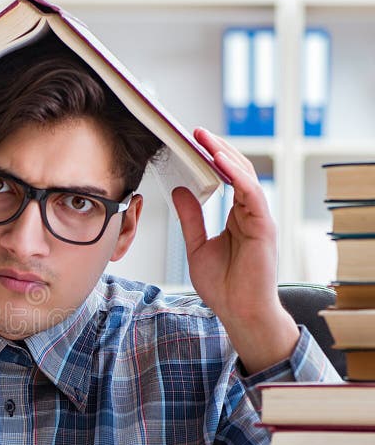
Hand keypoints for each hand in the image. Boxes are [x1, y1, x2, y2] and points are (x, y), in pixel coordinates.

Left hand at [171, 128, 298, 373]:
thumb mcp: (196, 246)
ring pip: (246, 176)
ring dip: (225, 155)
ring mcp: (259, 218)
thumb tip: (180, 190)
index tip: (192, 143)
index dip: (212, 159)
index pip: (227, 178)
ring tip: (205, 139)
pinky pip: (252, 193)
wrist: (239, 313)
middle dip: (217, 149)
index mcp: (238, 216)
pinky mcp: (264, 226)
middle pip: (238, 171)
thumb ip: (191, 218)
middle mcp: (251, 213)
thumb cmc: (223, 286)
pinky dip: (237, 175)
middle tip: (195, 132)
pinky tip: (220, 161)